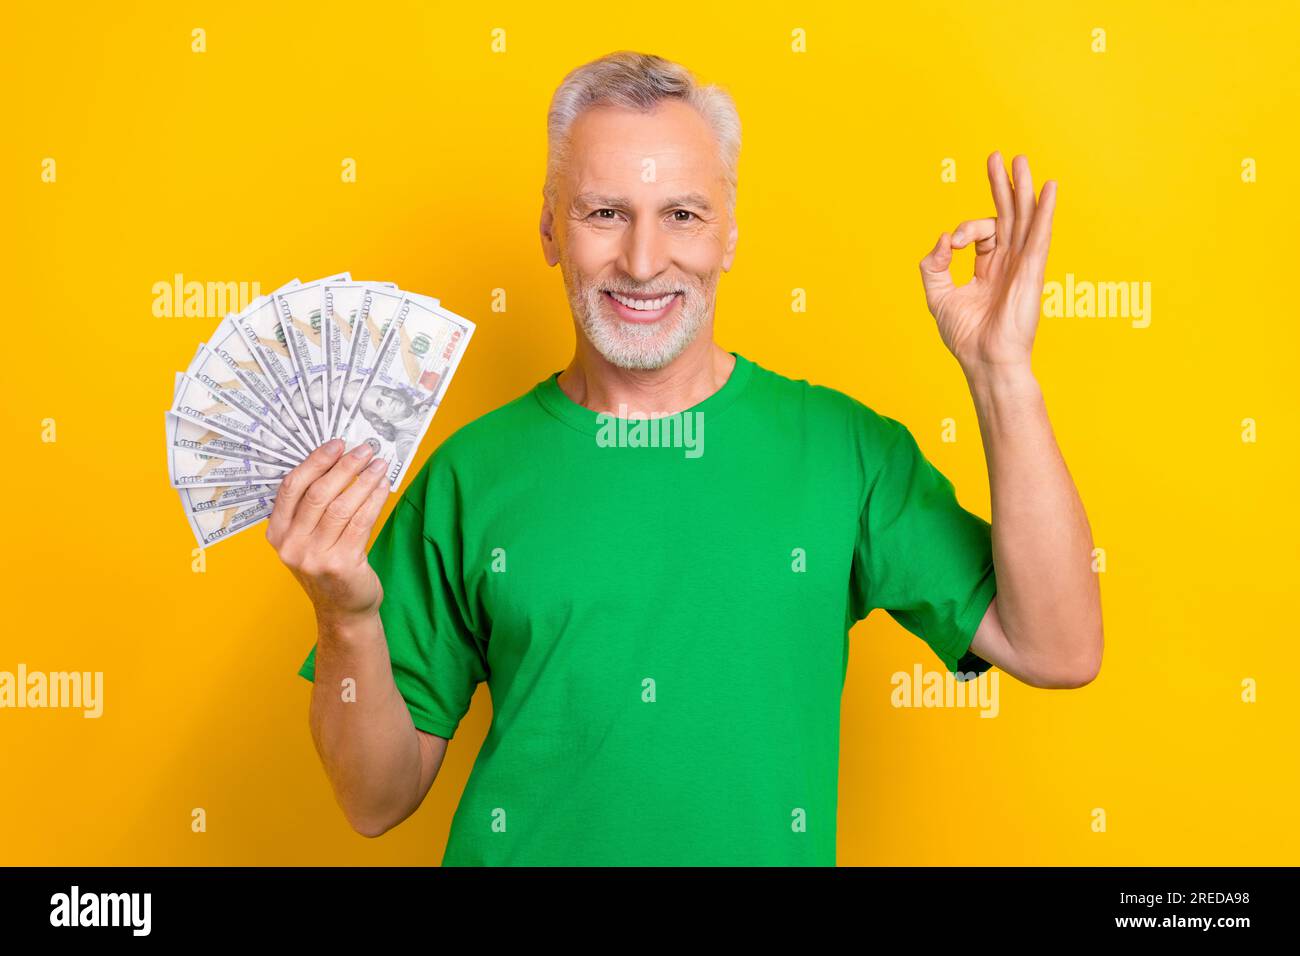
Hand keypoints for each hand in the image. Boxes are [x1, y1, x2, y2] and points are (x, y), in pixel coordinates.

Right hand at [267, 438, 390, 625]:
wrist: (342, 610)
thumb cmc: (327, 566)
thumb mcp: (307, 539)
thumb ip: (312, 508)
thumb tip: (338, 462)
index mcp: (277, 534)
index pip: (291, 488)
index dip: (315, 462)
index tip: (336, 444)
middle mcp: (291, 546)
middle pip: (318, 494)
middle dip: (344, 467)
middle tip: (364, 449)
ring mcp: (315, 557)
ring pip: (341, 506)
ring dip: (363, 480)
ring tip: (379, 464)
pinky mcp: (341, 564)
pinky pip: (361, 522)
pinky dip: (374, 500)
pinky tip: (383, 486)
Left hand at [918, 152, 1056, 374]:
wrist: (985, 361)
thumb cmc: (965, 336)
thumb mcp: (938, 295)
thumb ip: (934, 265)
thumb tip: (943, 238)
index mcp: (989, 268)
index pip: (980, 233)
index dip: (963, 231)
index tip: (951, 244)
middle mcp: (1008, 263)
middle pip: (1007, 215)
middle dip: (1001, 185)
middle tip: (998, 156)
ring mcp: (1022, 265)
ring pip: (1023, 218)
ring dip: (1022, 188)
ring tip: (1020, 160)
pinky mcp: (1031, 271)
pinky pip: (1039, 235)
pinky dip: (1044, 211)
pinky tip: (1050, 189)